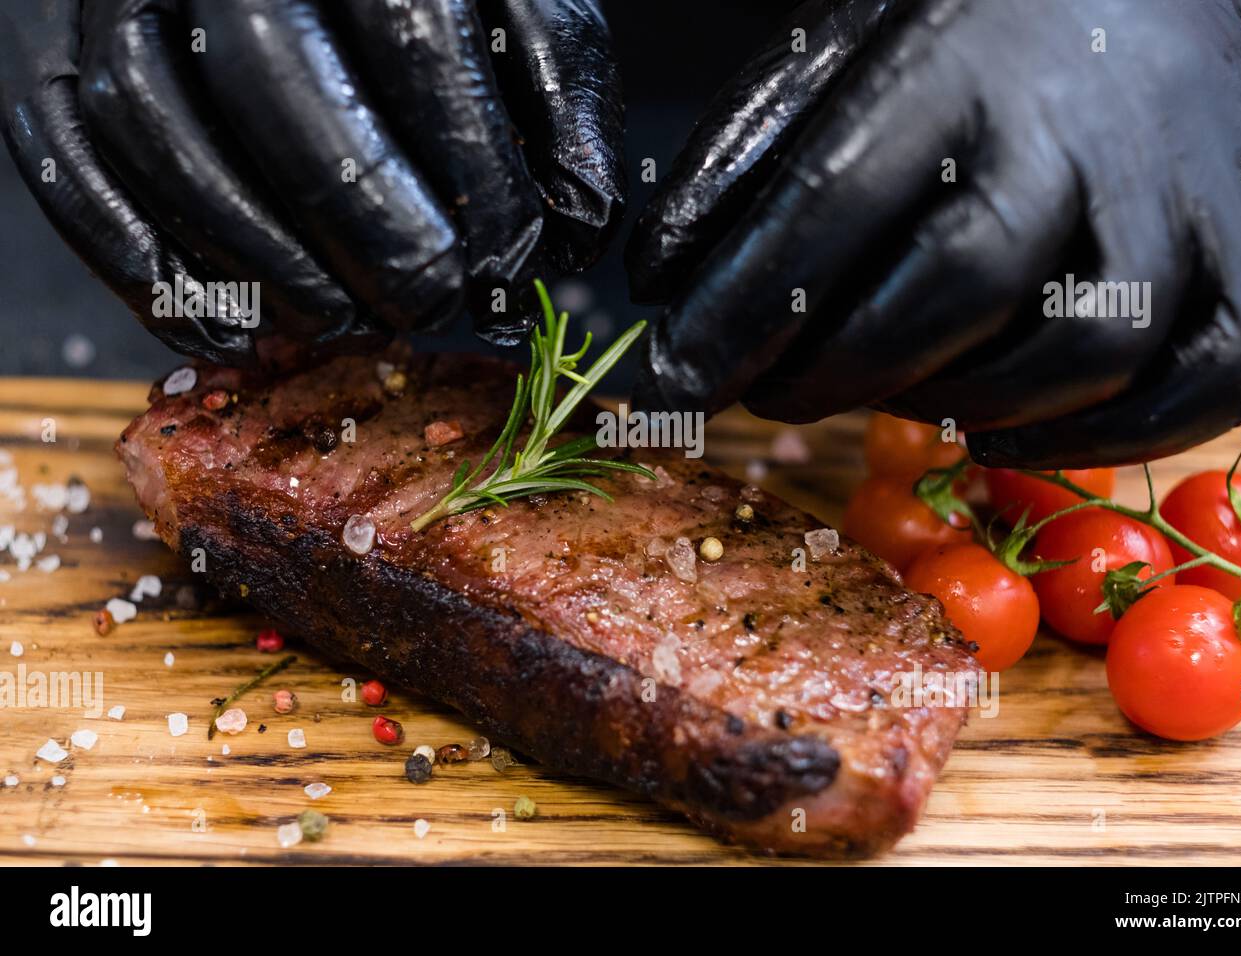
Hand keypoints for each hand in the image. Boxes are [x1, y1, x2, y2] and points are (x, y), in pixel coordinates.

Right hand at [0, 0, 624, 364]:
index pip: (414, 36)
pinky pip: (62, 154)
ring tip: (336, 320)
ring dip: (254, 253)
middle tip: (426, 301)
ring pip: (153, 124)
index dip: (471, 169)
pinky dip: (133, 257)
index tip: (508, 258)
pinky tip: (221, 323)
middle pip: (272, 84)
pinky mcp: (49, 43)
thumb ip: (555, 85)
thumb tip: (581, 223)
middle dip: (363, 222)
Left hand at [628, 0, 1240, 467]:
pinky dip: (1093, 437)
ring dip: (953, 401)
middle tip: (770, 390)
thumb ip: (747, 152)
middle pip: (954, 290)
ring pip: (1070, 356)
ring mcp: (1186, 209)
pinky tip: (1004, 423)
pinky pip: (1198, 389)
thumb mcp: (846, 44)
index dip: (740, 311)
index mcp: (963, 62)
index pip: (834, 201)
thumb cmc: (982, 32)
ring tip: (885, 387)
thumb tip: (661, 280)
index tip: (669, 384)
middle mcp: (1087, 135)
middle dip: (837, 369)